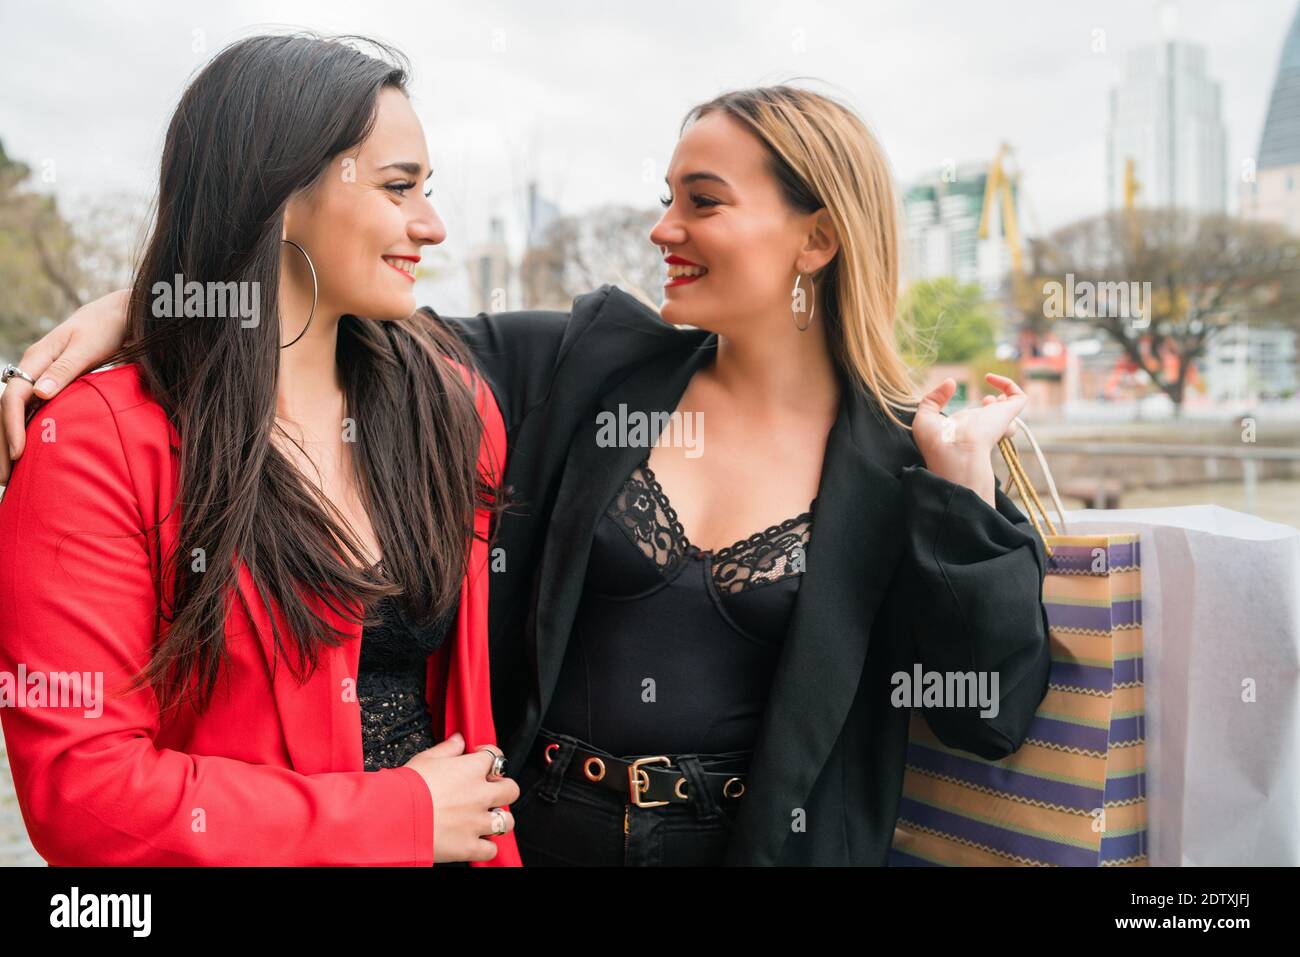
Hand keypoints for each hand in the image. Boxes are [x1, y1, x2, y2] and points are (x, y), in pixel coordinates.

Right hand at [1, 288, 130, 482]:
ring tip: (10, 475)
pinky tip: (29, 455)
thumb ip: (66, 369)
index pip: (13, 398)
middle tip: (4, 479)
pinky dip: (27, 432)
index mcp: (37, 358)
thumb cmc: (106, 328)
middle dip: (2, 443)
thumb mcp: (89, 347)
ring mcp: (40, 376)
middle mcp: (33, 368)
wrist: (119, 314)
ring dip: (9, 441)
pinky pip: (32, 411)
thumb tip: (39, 393)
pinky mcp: (52, 383)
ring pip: (16, 412)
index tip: (18, 454)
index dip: (12, 427)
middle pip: (7, 409)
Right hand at [403, 732, 520, 862]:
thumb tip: (458, 740)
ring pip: (506, 821)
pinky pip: (491, 850)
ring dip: (498, 819)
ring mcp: (476, 822)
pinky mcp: (468, 847)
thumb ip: (447, 749)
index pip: (496, 757)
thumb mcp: (425, 759)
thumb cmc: (404, 789)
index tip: (482, 761)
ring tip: (485, 818)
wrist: (391, 818)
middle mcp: (479, 795)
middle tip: (489, 791)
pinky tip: (476, 841)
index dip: (491, 757)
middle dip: (502, 789)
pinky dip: (486, 848)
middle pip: (510, 789)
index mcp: (470, 769)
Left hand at [913, 373, 1027, 505]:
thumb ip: (934, 399)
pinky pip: (1020, 398)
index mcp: (967, 432)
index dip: (980, 411)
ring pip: (1011, 414)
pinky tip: (988, 378)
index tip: (972, 401)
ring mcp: (996, 421)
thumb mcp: (926, 418)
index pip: (980, 424)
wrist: (956, 453)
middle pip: (998, 420)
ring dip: (1008, 401)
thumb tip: (950, 381)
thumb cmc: (938, 443)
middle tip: (987, 400)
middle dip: (997, 405)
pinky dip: (1008, 384)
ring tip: (991, 397)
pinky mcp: (1006, 414)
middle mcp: (983, 428)